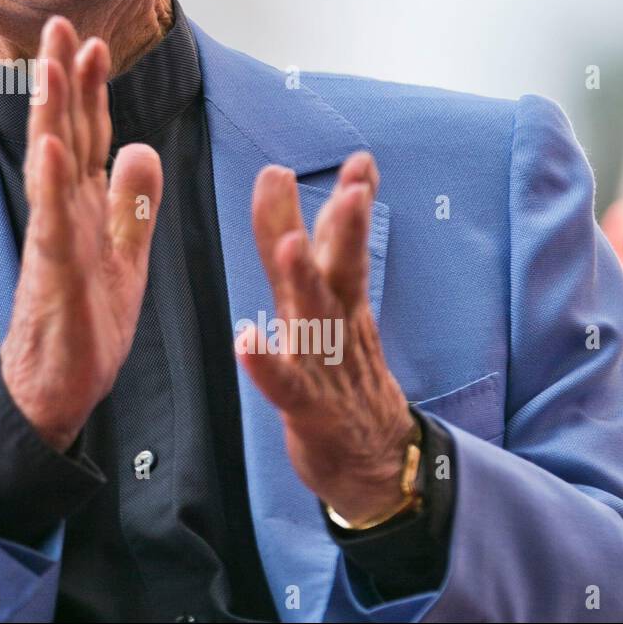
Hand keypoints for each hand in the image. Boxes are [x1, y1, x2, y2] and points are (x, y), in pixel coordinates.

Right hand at [0, 16, 163, 451]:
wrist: (57, 390)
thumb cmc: (85, 325)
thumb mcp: (126, 255)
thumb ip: (132, 203)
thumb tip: (139, 147)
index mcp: (85, 207)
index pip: (90, 135)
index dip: (91, 89)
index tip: (93, 41)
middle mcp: (64, 212)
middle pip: (65, 133)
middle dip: (63, 78)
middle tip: (58, 24)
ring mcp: (54, 237)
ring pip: (52, 164)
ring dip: (51, 112)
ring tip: (49, 64)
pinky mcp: (52, 271)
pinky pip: (52, 220)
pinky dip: (51, 181)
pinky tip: (49, 145)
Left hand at [238, 152, 416, 524]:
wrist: (375, 461)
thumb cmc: (347, 371)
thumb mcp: (343, 301)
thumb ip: (336, 242)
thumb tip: (349, 185)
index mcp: (341, 300)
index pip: (345, 242)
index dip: (352, 202)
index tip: (361, 162)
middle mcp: (337, 325)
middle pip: (343, 271)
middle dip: (347, 229)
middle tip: (352, 190)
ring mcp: (325, 366)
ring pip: (317, 318)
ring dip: (303, 280)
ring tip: (291, 244)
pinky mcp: (308, 408)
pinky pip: (285, 385)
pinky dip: (266, 364)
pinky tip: (247, 341)